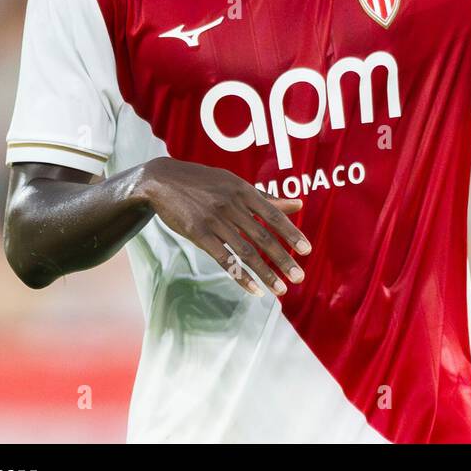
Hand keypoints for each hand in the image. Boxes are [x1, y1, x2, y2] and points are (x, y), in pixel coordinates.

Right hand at [133, 157, 310, 296]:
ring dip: (265, 273)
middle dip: (283, 260)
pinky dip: (240, 276)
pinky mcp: (198, 234)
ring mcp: (214, 221)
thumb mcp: (235, 184)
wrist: (162, 180)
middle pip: (262, 237)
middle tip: (299, 277)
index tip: (307, 250)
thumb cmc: (205, 182)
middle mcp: (231, 206)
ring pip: (245, 252)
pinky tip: (254, 289)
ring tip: (281, 290)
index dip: (291, 233)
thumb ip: (267, 198)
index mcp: (243, 191)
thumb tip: (299, 205)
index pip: (273, 215)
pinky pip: (223, 259)